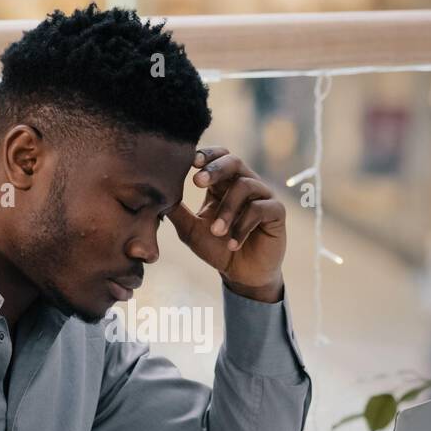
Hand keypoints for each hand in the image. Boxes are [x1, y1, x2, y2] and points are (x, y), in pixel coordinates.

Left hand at [167, 146, 286, 302]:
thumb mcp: (190, 230)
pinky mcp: (276, 212)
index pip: (219, 157)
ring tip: (216, 232)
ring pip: (245, 186)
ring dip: (227, 209)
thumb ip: (177, 211)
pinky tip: (233, 244)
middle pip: (234, 161)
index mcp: (224, 184)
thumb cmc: (216, 248)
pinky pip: (260, 209)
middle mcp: (246, 184)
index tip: (190, 163)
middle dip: (215, 169)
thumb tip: (154, 195)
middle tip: (197, 182)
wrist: (240, 274)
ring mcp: (263, 196)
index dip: (207, 156)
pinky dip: (243, 226)